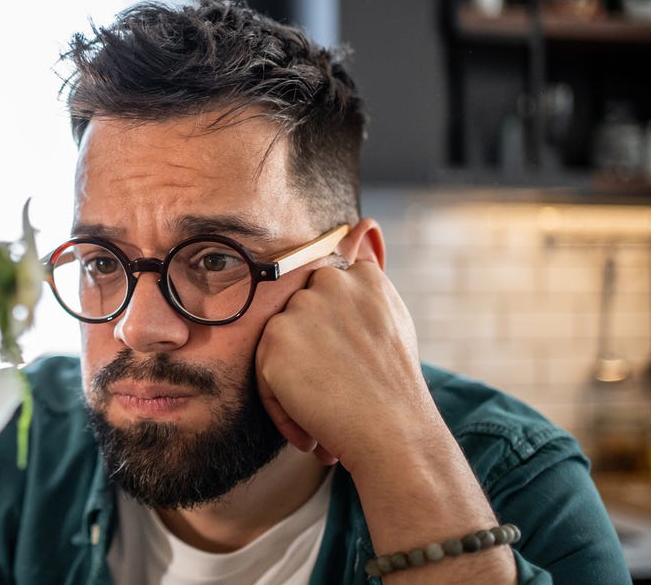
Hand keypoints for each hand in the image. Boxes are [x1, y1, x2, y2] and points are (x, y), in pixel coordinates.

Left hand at [255, 260, 437, 472]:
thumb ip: (368, 278)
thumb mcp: (391, 321)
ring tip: (327, 412)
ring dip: (292, 385)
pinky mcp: (277, 337)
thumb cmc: (394, 389)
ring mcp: (303, 308)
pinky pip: (262, 374)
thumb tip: (364, 222)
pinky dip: (280, 406)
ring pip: (277, 347)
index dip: (328, 336)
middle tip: (336, 393)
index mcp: (364, 277)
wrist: (394, 433)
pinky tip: (311, 427)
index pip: (324, 293)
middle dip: (308, 359)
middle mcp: (332, 282)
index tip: (346, 364)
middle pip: (295, 318)